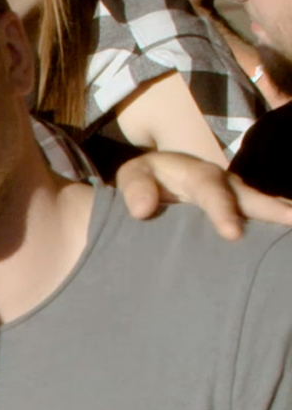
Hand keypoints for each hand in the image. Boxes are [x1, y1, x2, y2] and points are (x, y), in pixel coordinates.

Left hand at [117, 150, 291, 240]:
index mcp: (196, 174)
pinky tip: (287, 235)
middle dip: (270, 209)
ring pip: (259, 204)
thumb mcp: (133, 176)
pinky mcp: (238, 207)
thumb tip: (141, 209)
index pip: (211, 191)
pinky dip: (276, 220)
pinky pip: (258, 214)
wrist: (154, 174)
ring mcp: (234, 194)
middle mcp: (223, 182)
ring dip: (280, 215)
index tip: (233, 233)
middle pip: (248, 196)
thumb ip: (135, 189)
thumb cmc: (144, 178)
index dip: (223, 210)